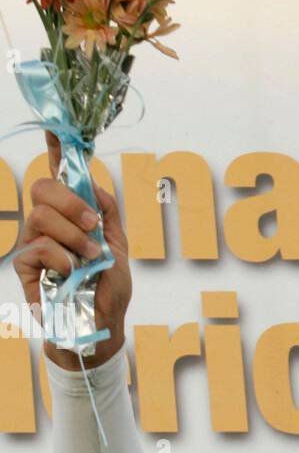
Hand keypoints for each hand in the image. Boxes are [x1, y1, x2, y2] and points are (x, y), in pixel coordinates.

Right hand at [12, 131, 131, 369]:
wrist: (102, 325)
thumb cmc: (108, 288)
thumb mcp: (118, 247)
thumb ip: (108, 212)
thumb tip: (93, 183)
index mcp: (72, 215)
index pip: (60, 176)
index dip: (55, 150)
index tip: (56, 127)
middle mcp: (49, 224)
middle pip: (42, 187)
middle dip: (70, 201)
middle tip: (92, 226)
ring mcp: (34, 243)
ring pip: (40, 215)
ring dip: (72, 234)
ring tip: (88, 258)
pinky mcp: (26, 267)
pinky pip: (37, 246)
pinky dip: (60, 257)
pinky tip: (71, 273)